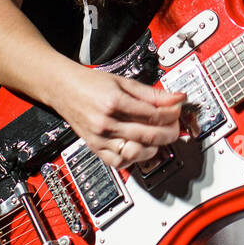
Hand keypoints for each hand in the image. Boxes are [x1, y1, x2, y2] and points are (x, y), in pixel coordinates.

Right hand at [51, 66, 186, 168]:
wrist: (64, 90)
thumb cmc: (91, 84)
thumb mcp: (123, 82)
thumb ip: (151, 93)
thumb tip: (176, 98)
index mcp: (114, 102)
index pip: (153, 114)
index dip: (172, 113)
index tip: (178, 109)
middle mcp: (106, 123)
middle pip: (149, 135)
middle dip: (170, 131)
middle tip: (175, 125)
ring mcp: (100, 138)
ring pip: (137, 152)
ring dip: (155, 146)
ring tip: (158, 136)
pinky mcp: (96, 148)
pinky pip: (120, 162)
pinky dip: (135, 158)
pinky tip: (141, 147)